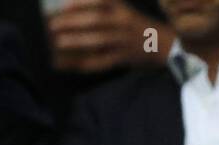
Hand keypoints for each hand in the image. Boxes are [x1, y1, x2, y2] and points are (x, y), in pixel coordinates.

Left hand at [47, 0, 173, 73]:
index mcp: (123, 10)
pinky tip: (71, 65)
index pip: (100, 2)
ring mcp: (124, 43)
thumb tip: (73, 4)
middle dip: (73, 23)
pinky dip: (87, 64)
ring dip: (77, 42)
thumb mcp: (124, 9)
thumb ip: (103, 5)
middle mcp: (123, 24)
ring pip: (98, 41)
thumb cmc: (139, 25)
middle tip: (52, 26)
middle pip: (96, 22)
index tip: (63, 7)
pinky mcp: (124, 59)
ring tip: (57, 43)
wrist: (166, 46)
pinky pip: (103, 61)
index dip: (81, 3)